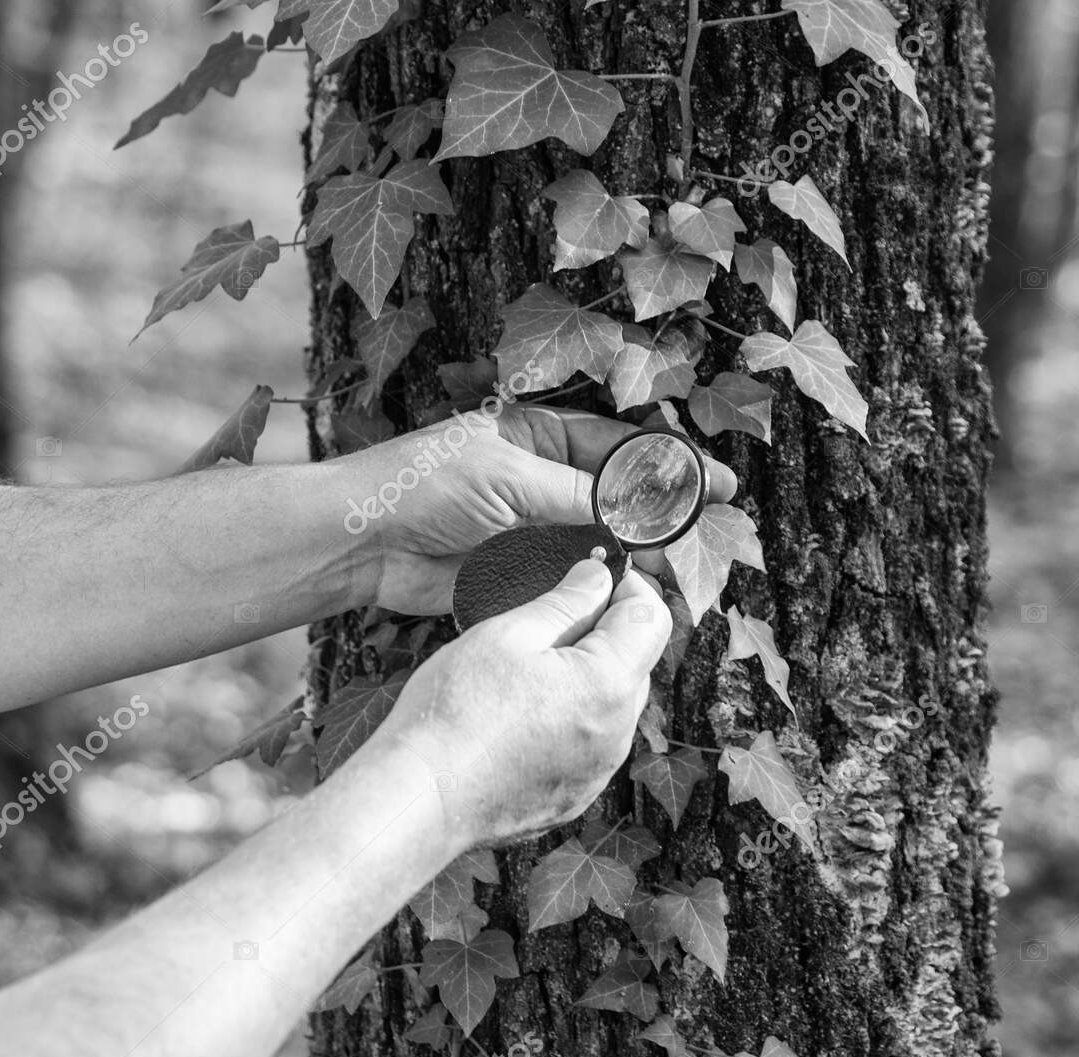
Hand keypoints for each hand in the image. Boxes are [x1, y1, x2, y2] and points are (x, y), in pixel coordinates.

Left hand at [338, 404, 737, 613]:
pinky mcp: (517, 573)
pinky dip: (602, 590)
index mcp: (538, 436)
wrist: (361, 541)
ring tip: (681, 575)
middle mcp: (541, 480)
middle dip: (663, 517)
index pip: (619, 447)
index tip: (717, 484)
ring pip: (601, 543)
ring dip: (638, 559)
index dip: (669, 466)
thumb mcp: (509, 476)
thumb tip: (641, 507)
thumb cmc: (421, 485)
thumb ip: (578, 494)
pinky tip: (635, 598)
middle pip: (618, 497)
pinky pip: (571, 581)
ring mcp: (531, 528)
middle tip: (710, 537)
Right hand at [367, 560, 669, 851]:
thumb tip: (598, 575)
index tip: (594, 577)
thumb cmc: (457, 709)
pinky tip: (518, 719)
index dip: (627, 586)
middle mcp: (617, 733)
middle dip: (604, 633)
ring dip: (585, 679)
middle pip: (635, 663)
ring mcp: (597, 771)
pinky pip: (587, 746)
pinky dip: (568, 722)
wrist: (422, 797)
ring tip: (524, 673)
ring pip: (610, 707)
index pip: (650, 617)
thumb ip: (565, 602)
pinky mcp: (574, 797)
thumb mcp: (508, 634)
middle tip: (548, 619)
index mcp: (608, 683)